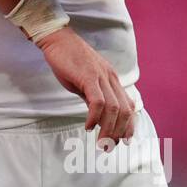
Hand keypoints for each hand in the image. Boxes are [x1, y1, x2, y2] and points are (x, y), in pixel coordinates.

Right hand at [33, 27, 134, 145]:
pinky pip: (97, 101)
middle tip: (109, 146)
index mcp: (112, 79)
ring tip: (100, 141)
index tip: (124, 141)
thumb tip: (97, 118)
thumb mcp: (84, 82)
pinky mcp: (88, 76)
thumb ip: (92, 98)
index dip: (129, 126)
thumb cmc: (68, 60)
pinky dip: (95, 117)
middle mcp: (111, 78)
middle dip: (119, 132)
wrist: (57, 39)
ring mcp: (101, 77)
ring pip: (114, 108)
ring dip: (108, 129)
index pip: (129, 106)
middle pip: (125, 110)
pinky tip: (88, 126)